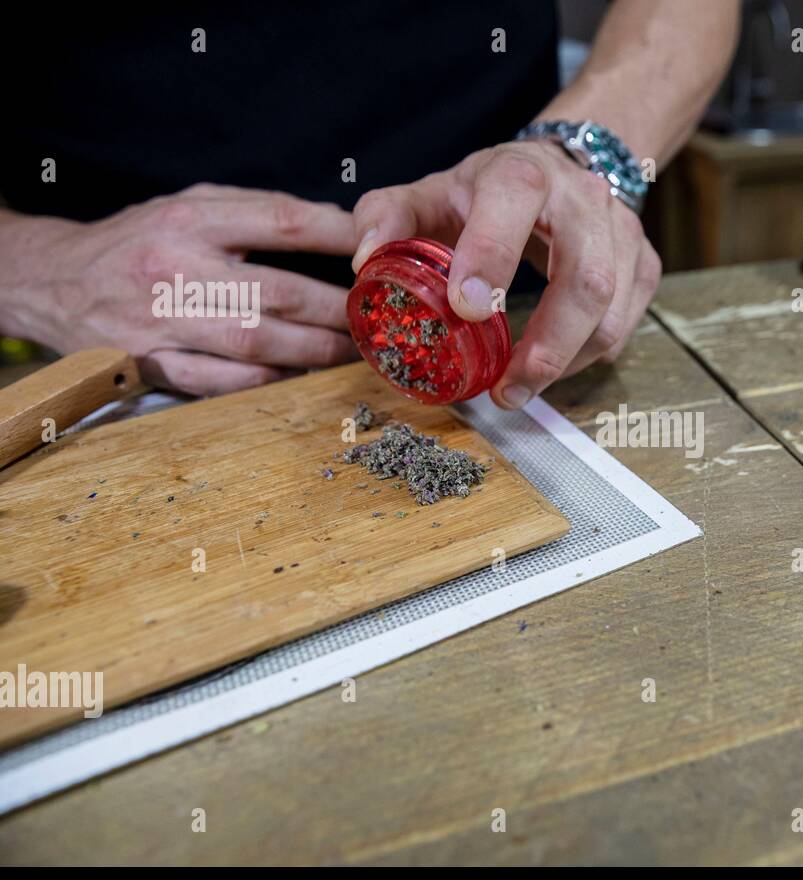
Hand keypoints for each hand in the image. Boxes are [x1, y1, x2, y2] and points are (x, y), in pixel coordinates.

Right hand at [0, 184, 357, 394]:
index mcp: (191, 220)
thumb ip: (257, 212)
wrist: (51, 280)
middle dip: (339, 310)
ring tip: (352, 352)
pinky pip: (222, 381)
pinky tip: (297, 376)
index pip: (282, 222)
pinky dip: (267, 381)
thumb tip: (337, 225)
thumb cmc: (139, 241)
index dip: (340, 238)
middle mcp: (176, 268)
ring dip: (315, 352)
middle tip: (378, 320)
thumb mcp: (189, 205)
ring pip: (258, 342)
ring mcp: (161, 320)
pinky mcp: (150, 362)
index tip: (381, 254)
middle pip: (280, 292)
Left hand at [351, 139, 661, 409]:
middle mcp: (583, 199)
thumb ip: (387, 218)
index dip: (492, 255)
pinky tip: (552, 365)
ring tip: (520, 388)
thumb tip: (365, 263)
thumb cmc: (488, 192)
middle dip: (547, 344)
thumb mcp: (431, 192)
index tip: (467, 310)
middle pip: (585, 278)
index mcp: (523, 174)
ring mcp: (621, 233)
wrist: (560, 168)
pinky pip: (624, 325)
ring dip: (566, 362)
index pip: (513, 204)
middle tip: (506, 389)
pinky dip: (587, 357)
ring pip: (611, 311)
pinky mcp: (643, 264)